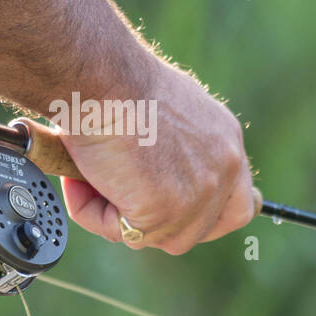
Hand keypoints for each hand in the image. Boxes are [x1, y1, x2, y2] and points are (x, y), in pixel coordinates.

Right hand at [58, 64, 255, 254]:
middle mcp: (224, 168)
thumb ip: (173, 148)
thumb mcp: (164, 111)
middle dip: (159, 226)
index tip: (175, 215)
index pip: (237, 203)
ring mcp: (199, 194)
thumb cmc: (118, 83)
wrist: (102, 78)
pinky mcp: (163, 210)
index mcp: (227, 141)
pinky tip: (78, 181)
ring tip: (87, 181)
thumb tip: (147, 176)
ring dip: (118, 217)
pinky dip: (92, 213)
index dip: (205, 218)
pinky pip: (122, 232)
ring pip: (158, 237)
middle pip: (201, 230)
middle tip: (117, 203)